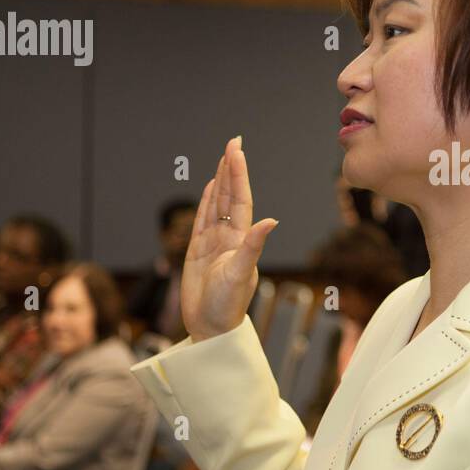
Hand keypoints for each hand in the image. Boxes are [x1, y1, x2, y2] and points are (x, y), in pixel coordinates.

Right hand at [182, 136, 278, 342]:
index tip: (237, 149)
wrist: (211, 327)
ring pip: (217, 203)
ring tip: (224, 158)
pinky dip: (207, 201)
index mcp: (242, 238)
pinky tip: (211, 187)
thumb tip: (271, 221)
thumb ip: (253, 246)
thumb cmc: (228, 305)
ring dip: (220, 180)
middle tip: (233, 142)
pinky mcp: (198, 251)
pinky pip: (203, 219)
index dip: (238, 172)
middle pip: (230, 194)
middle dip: (231, 168)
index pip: (240, 197)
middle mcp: (230, 236)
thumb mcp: (241, 273)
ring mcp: (214, 242)